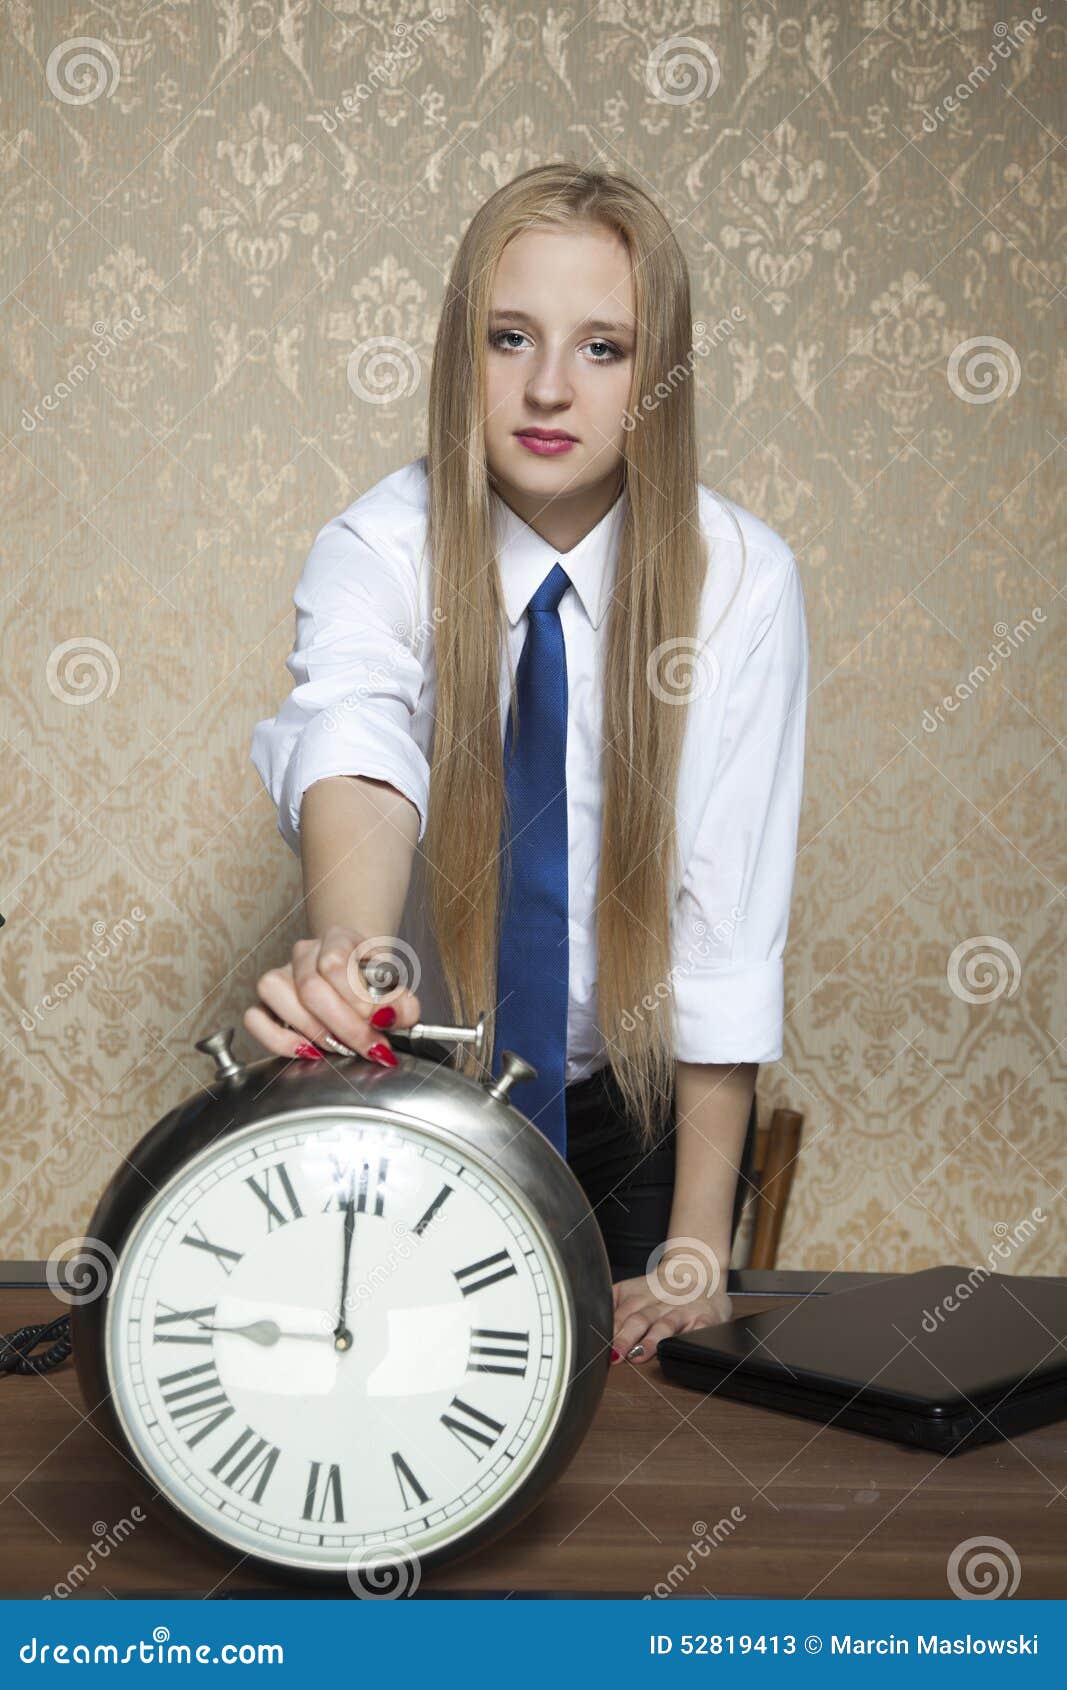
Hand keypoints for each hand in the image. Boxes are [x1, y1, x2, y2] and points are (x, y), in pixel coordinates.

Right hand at [244, 929, 420, 1062]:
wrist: (356, 972)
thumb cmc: (372, 982)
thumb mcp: (396, 989)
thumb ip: (403, 1005)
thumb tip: (389, 1017)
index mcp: (338, 938)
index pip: (336, 964)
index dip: (357, 999)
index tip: (381, 1022)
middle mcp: (304, 953)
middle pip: (310, 987)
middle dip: (344, 1026)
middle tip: (367, 1046)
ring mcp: (281, 975)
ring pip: (278, 996)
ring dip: (314, 1031)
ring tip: (341, 1047)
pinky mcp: (265, 1002)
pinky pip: (254, 1018)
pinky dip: (278, 1039)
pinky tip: (307, 1051)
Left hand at [612, 1257, 732, 1366]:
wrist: (698, 1268)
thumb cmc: (661, 1288)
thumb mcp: (632, 1290)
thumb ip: (613, 1305)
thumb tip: (590, 1323)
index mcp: (640, 1295)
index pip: (622, 1313)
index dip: (611, 1329)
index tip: (600, 1344)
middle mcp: (660, 1302)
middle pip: (641, 1319)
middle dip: (626, 1337)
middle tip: (616, 1353)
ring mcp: (683, 1310)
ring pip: (665, 1325)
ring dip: (652, 1341)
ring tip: (639, 1356)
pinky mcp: (705, 1318)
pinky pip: (699, 1328)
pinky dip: (691, 1338)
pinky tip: (682, 1347)